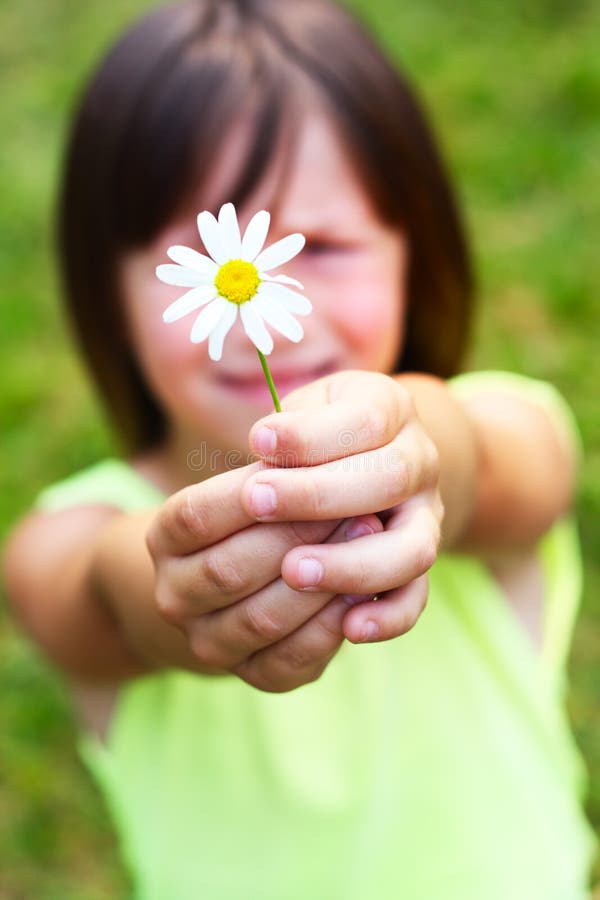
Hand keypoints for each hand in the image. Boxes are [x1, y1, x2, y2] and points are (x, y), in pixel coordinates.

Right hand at [146, 463, 383, 691]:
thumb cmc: (260, 511)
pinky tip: (362, 592)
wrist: (247, 576)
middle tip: (358, 508)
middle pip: (229, 570)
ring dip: (321, 583)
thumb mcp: (255, 479)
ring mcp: (209, 641)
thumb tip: (311, 460)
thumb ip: (275, 470)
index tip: (312, 469)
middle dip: (298, 538)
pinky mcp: (253, 674)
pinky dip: (329, 628)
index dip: (255, 494)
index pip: (199, 514)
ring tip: (368, 545)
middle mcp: (174, 595)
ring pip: (261, 619)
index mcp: (164, 537)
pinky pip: (289, 661)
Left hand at [242, 369, 442, 644]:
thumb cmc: (319, 433)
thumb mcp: (308, 409)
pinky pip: (416, 599)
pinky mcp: (416, 566)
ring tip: (292, 569)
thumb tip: (265, 445)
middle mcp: (421, 462)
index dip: (310, 436)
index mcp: (391, 410)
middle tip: (257, 502)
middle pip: (388, 479)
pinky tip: (349, 629)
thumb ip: (293, 427)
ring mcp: (425, 519)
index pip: (364, 419)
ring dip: (350, 562)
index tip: (257, 442)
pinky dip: (388, 617)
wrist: (369, 460)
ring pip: (411, 549)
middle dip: (317, 494)